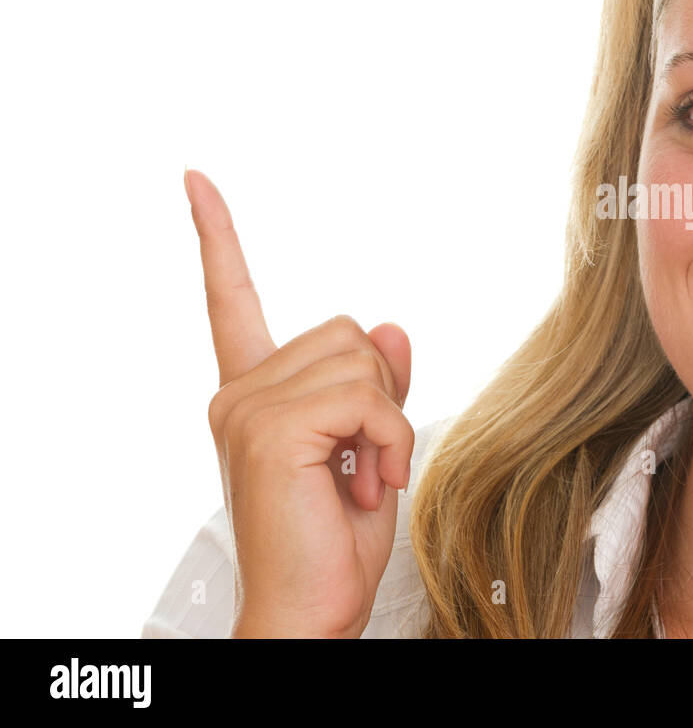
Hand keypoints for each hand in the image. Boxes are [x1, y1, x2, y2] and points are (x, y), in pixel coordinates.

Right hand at [184, 168, 414, 637]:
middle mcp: (240, 394)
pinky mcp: (271, 427)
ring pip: (365, 358)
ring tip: (363, 479)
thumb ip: (376, 387)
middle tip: (364, 462)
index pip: (231, 301)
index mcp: (254, 396)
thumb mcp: (371, 449)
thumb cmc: (334, 544)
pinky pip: (370, 396)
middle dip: (381, 392)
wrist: (310, 613)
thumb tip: (395, 325)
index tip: (196, 181)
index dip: (217, 238)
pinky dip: (389, 440)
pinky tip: (365, 485)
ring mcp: (248, 408)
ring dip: (388, 421)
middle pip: (350, 331)